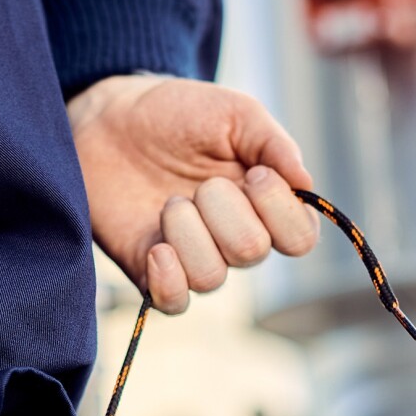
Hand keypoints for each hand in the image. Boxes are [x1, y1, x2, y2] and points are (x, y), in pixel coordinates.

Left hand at [67, 74, 319, 313]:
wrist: (110, 121)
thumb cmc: (176, 114)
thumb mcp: (233, 113)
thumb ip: (273, 143)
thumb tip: (305, 184)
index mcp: (263, 203)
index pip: (300, 238)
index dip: (281, 211)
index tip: (254, 174)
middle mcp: (233, 237)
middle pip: (251, 252)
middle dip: (224, 210)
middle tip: (201, 183)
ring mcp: (193, 257)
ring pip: (211, 277)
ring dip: (187, 233)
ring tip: (170, 203)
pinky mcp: (151, 270)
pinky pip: (174, 303)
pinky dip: (169, 281)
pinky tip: (157, 249)